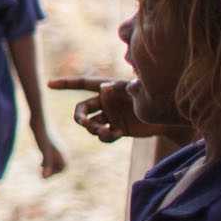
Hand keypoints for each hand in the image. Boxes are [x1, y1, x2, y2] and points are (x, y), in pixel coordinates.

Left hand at [31, 119, 68, 179]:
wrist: (39, 120)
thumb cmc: (43, 136)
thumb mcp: (44, 151)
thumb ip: (47, 164)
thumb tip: (44, 177)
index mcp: (61, 151)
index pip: (63, 167)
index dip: (55, 173)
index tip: (45, 176)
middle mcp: (59, 149)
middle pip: (60, 164)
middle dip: (53, 171)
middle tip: (42, 176)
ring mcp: (54, 146)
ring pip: (55, 160)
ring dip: (50, 167)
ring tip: (41, 170)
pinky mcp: (48, 143)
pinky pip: (51, 155)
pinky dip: (47, 162)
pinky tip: (40, 164)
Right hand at [50, 77, 173, 145]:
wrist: (170, 118)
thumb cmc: (155, 98)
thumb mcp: (137, 90)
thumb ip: (120, 89)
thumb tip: (103, 88)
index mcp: (108, 88)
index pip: (83, 84)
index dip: (66, 84)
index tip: (49, 84)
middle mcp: (106, 102)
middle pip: (82, 108)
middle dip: (79, 117)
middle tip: (84, 124)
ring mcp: (110, 116)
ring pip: (90, 124)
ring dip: (93, 129)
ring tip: (104, 131)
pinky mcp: (116, 129)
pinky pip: (103, 135)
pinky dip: (105, 136)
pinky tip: (114, 134)